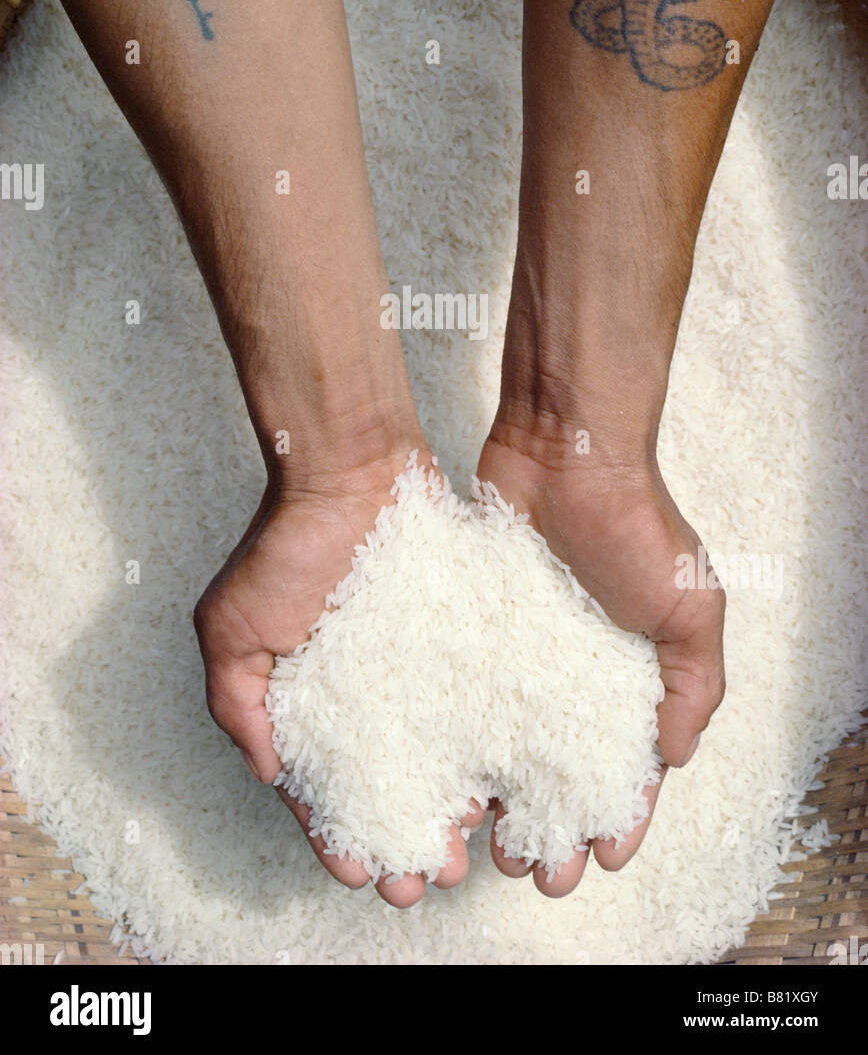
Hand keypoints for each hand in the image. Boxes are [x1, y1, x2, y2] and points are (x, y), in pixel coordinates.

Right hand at [193, 446, 478, 907]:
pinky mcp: (459, 642)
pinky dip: (486, 749)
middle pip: (389, 784)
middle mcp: (367, 693)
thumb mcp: (233, 626)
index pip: (323, 786)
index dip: (336, 835)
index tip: (357, 873)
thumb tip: (271, 774)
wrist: (355, 468)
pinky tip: (501, 783)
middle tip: (428, 879)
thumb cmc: (287, 543)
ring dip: (451, 808)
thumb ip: (239, 703)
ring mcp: (417, 669)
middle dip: (405, 838)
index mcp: (309, 698)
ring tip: (471, 844)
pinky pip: (477, 706)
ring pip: (439, 757)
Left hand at [476, 408, 725, 897]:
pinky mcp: (469, 629)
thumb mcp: (690, 602)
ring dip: (495, 799)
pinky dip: (453, 742)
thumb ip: (693, 683)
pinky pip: (458, 697)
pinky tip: (442, 782)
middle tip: (532, 872)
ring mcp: (515, 655)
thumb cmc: (637, 522)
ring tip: (479, 847)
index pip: (625, 768)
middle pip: (557, 771)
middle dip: (550, 825)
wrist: (565, 449)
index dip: (617, 819)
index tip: (600, 863)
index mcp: (629, 677)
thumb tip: (670, 760)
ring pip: (502, 747)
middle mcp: (569, 675)